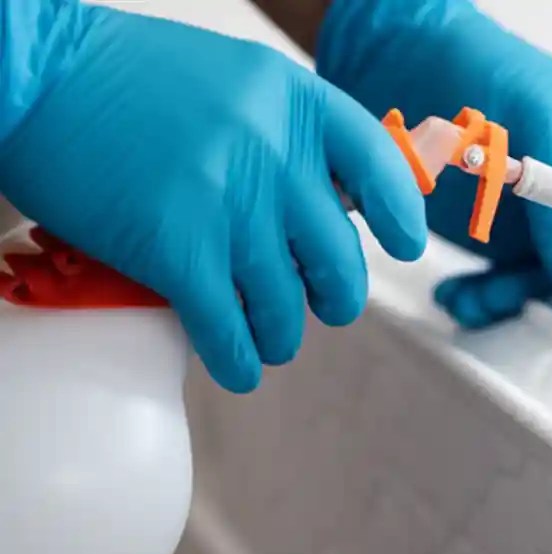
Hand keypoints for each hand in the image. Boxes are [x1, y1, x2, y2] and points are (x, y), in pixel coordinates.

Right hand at [0, 3, 427, 391]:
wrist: (35, 73)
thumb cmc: (128, 78)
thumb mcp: (236, 83)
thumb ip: (289, 135)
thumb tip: (334, 204)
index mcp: (297, 102)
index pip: (381, 169)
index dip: (399, 216)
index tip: (402, 245)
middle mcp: (275, 152)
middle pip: (339, 256)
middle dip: (336, 296)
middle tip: (324, 306)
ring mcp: (228, 203)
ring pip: (285, 304)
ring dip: (282, 334)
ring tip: (272, 339)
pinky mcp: (177, 249)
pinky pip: (229, 328)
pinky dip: (239, 359)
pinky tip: (239, 369)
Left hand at [318, 0, 551, 331]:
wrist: (414, 55)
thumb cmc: (498, 72)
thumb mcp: (551, 127)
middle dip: (549, 300)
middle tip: (513, 308)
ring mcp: (531, 226)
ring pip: (532, 289)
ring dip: (504, 302)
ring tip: (464, 299)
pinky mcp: (487, 237)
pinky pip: (491, 283)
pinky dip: (474, 296)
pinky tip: (452, 294)